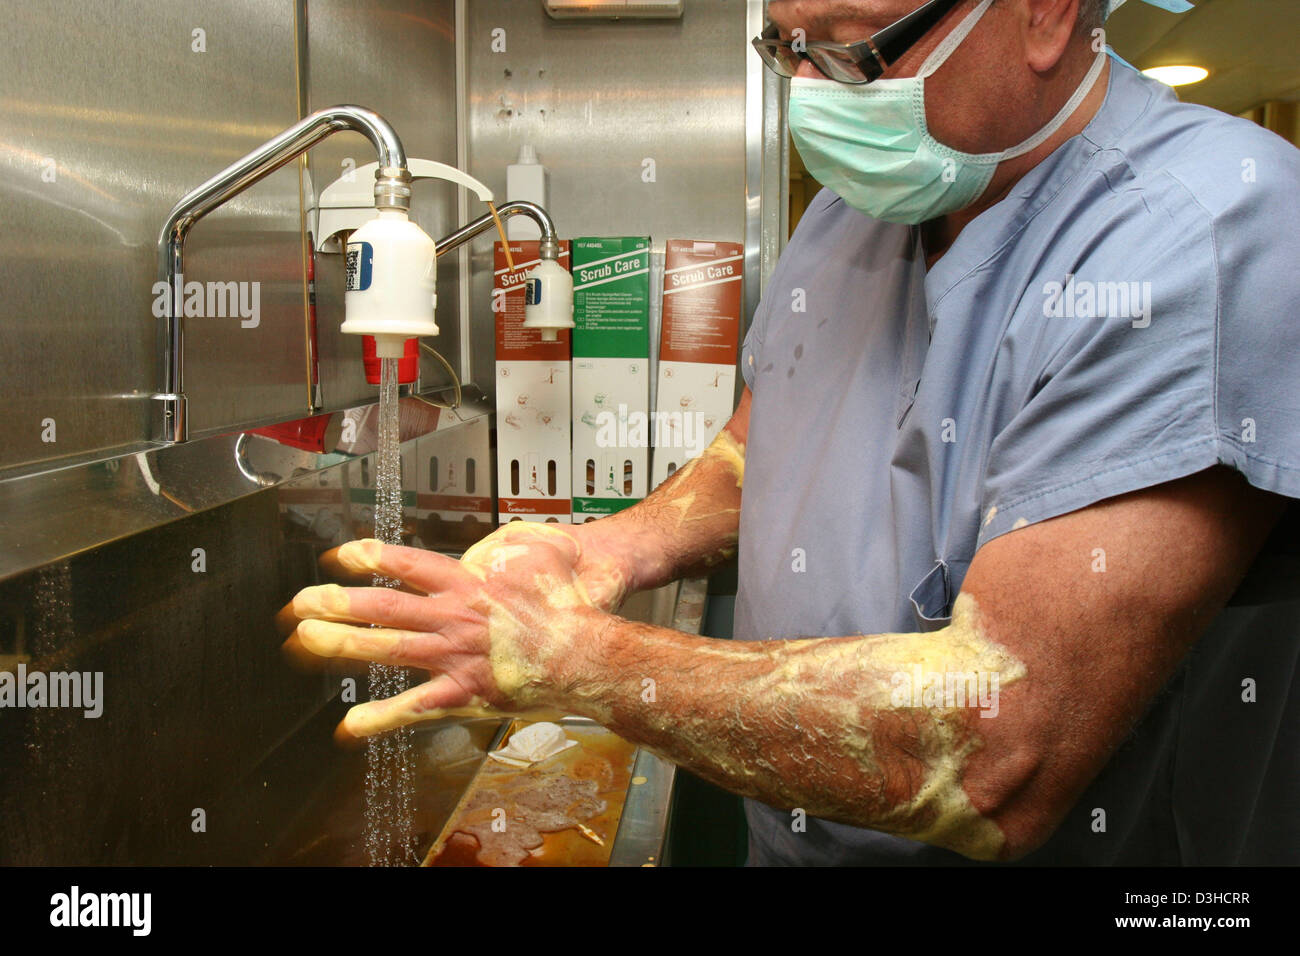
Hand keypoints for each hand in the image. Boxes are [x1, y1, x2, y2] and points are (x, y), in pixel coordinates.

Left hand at [280, 523, 611, 739]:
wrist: (586, 654)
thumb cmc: (567, 606)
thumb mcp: (538, 556)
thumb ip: (506, 549)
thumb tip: (489, 546)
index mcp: (468, 584)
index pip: (406, 564)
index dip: (368, 558)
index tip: (340, 556)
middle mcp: (454, 617)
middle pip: (383, 606)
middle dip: (336, 602)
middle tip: (300, 602)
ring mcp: (454, 657)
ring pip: (387, 648)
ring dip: (342, 644)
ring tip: (304, 642)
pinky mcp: (463, 694)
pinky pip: (412, 707)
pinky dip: (379, 717)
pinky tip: (349, 726)